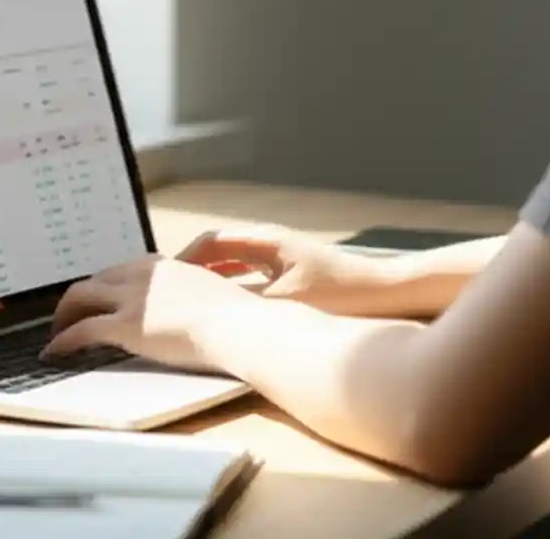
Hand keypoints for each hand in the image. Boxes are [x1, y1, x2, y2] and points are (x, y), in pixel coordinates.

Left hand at [42, 255, 257, 370]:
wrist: (240, 327)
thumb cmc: (239, 320)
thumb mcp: (213, 297)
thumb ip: (194, 299)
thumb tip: (195, 315)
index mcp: (166, 266)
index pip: (123, 270)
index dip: (106, 285)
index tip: (100, 298)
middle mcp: (144, 275)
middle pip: (97, 279)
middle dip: (79, 298)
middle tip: (69, 316)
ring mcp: (132, 298)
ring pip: (81, 297)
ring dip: (64, 315)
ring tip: (55, 333)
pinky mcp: (125, 325)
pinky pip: (81, 331)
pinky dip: (62, 341)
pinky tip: (54, 353)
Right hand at [177, 225, 378, 314]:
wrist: (385, 292)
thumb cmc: (339, 294)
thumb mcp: (285, 303)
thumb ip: (243, 303)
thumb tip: (207, 307)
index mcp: (264, 241)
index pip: (210, 242)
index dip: (183, 261)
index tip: (164, 283)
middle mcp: (269, 242)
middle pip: (217, 249)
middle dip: (191, 269)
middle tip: (169, 293)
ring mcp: (281, 255)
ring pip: (233, 262)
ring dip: (210, 278)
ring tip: (188, 301)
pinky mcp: (291, 270)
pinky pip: (248, 273)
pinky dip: (231, 286)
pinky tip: (225, 308)